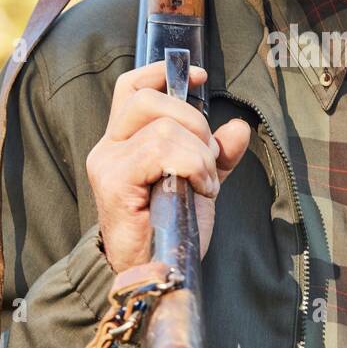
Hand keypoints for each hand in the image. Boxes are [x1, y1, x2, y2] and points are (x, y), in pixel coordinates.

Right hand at [86, 61, 251, 272]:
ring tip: (203, 183)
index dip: (163, 73)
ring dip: (198, 153)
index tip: (200, 78)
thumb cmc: (169, 230)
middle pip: (150, 99)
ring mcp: (108, 163)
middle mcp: (108, 147)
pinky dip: (192, 164)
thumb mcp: (199, 183)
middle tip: (206, 161)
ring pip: (163, 126)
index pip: (132, 87)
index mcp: (123, 141)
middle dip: (193, 122)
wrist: (152, 274)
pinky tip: (199, 188)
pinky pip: (161, 149)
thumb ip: (216, 153)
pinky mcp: (114, 181)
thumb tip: (238, 127)